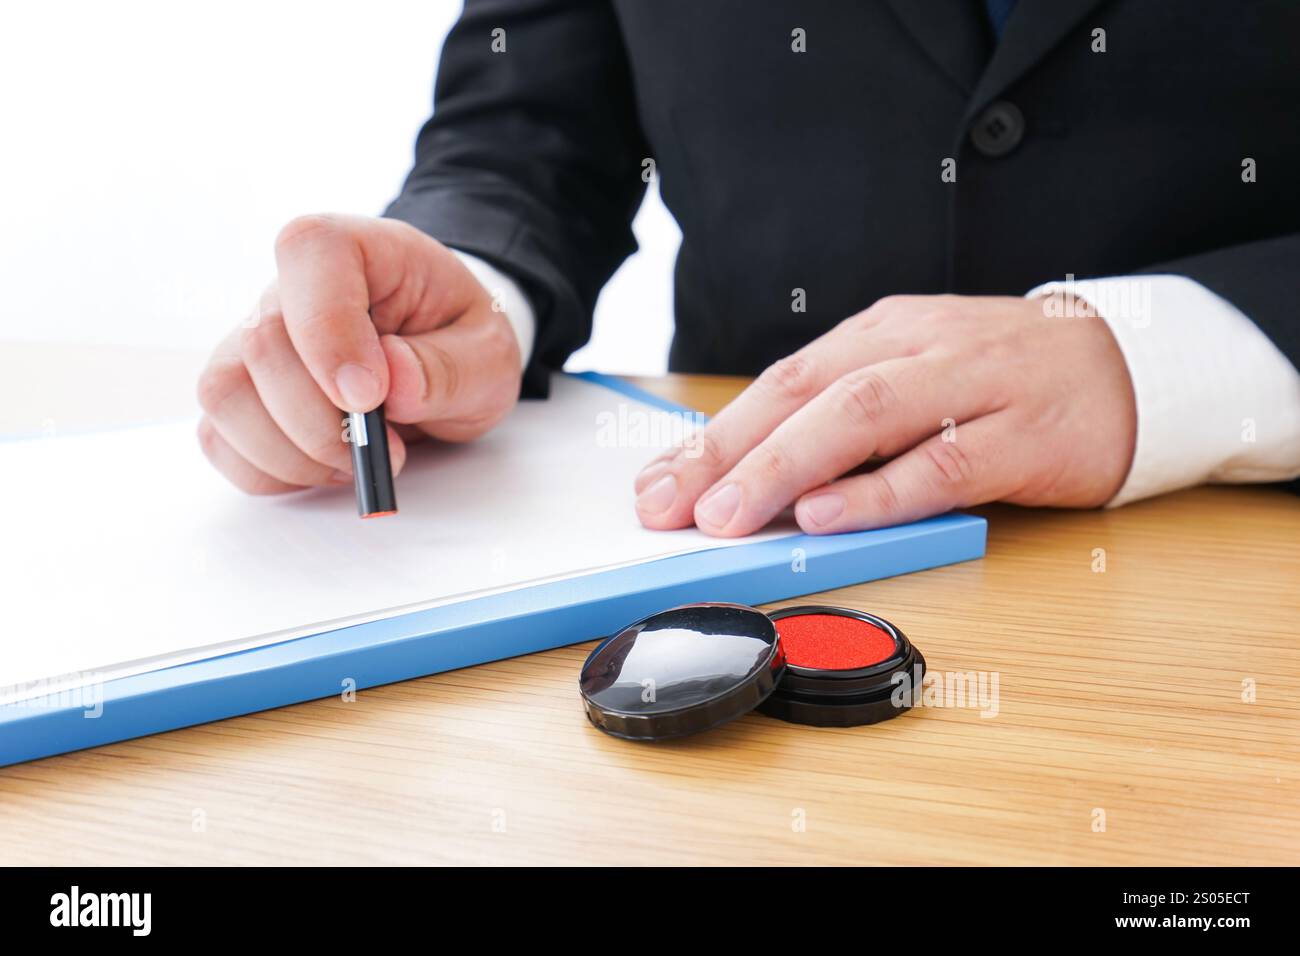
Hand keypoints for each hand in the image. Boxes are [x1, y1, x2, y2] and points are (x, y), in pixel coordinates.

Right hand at [197, 214, 520, 492]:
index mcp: (354, 248)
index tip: (370, 397)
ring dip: (295, 453)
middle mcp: (288, 288)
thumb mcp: (489, 352)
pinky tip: (325, 466)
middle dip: (323, 422)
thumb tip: (395, 383)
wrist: (443, 358)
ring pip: (226, 395)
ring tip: (357, 461)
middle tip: (387, 450)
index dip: (329, 332)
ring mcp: (252, 341)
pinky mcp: (241, 395)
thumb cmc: (460, 340)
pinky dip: (274, 470)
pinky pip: (220, 439)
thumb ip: (451, 367)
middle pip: (260, 345)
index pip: (309, 254)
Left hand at [634, 294, 1136, 534]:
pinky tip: (827, 516)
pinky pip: (942, 462)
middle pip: (805, 393)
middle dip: (728, 452)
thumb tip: (750, 479)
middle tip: (669, 507)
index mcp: (879, 333)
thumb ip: (844, 419)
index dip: (713, 435)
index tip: (656, 485)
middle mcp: (915, 348)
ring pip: (863, 417)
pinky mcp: (1022, 434)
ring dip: (786, 468)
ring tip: (730, 516)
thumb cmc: (1000, 380)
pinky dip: (879, 491)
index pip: (779, 381)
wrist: (1128, 365)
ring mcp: (971, 385)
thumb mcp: (913, 377)